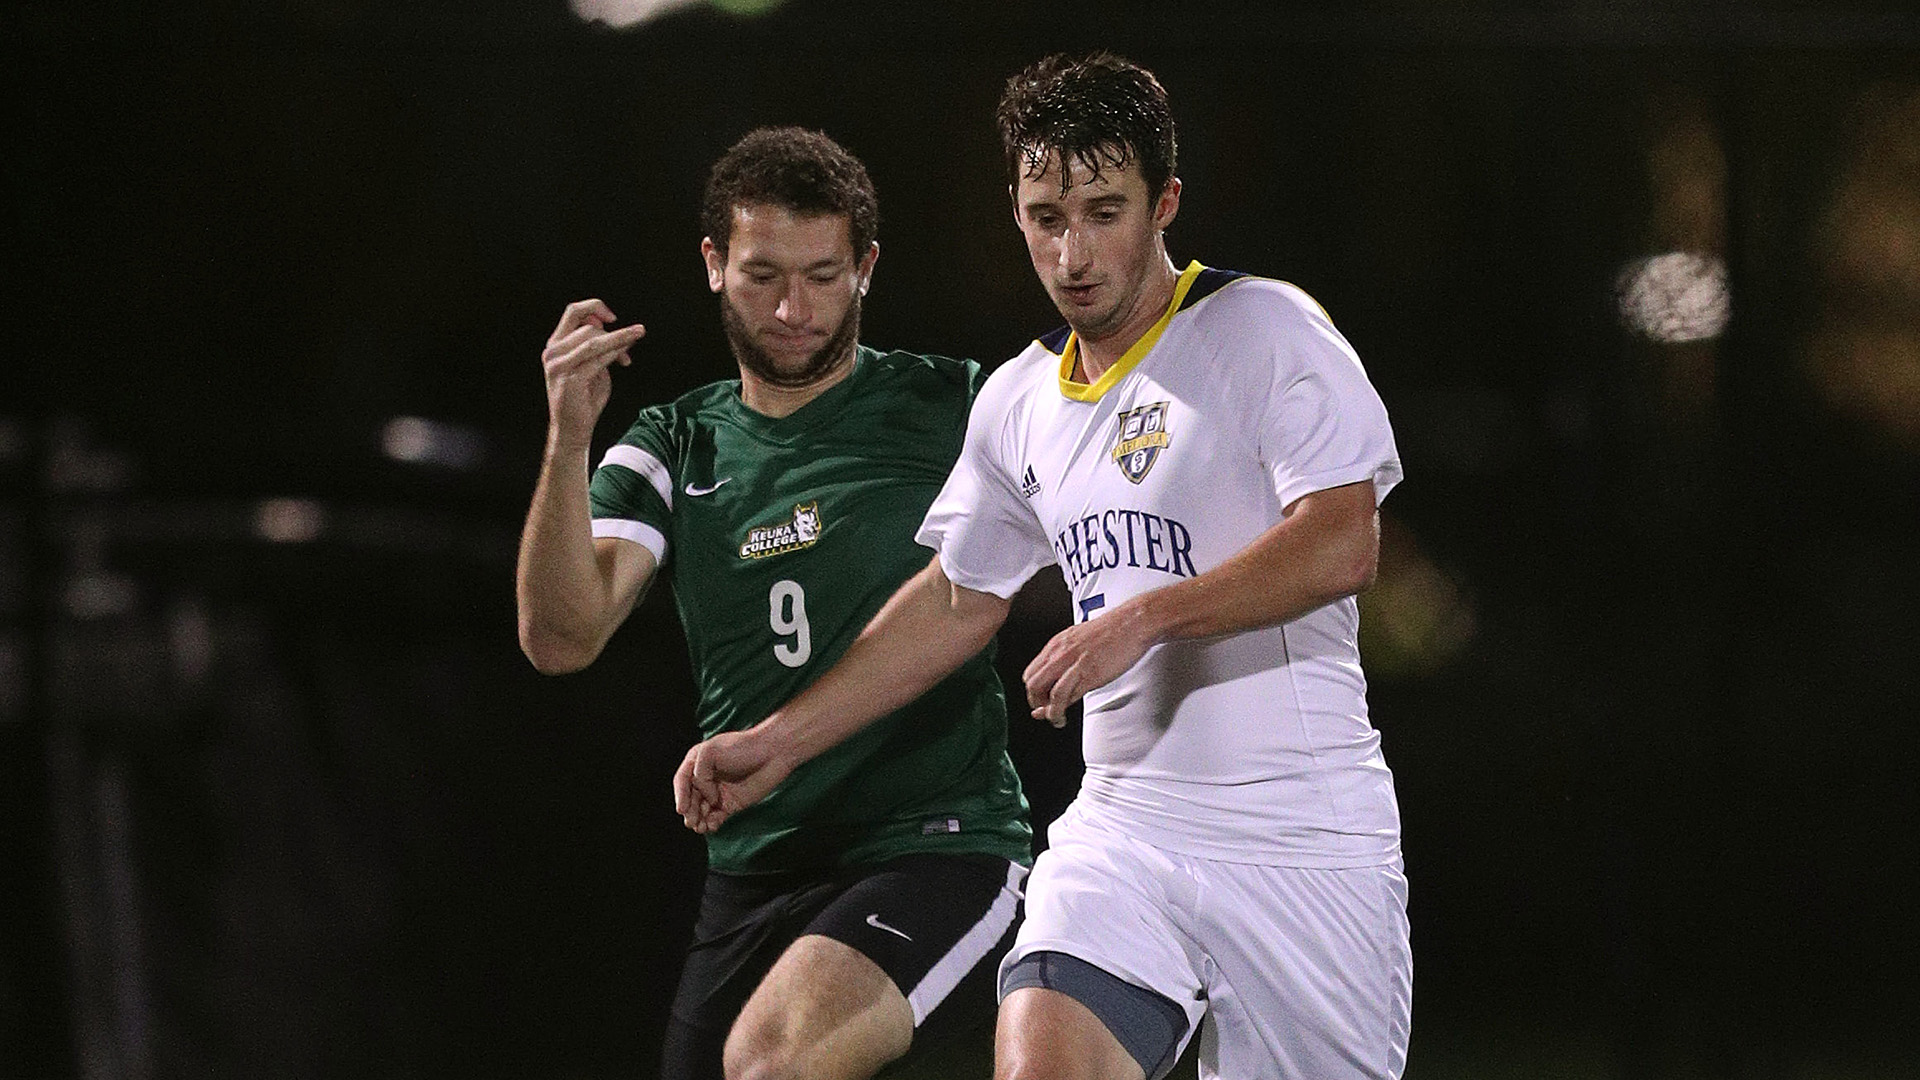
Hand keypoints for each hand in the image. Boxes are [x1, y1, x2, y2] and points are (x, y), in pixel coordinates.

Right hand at [542, 299, 647, 442]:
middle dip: (614, 334)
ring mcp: (559, 365)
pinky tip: (626, 356)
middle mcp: (553, 352)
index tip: (613, 317)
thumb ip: (600, 348)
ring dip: (620, 336)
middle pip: (589, 327)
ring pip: (595, 339)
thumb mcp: (593, 367)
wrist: (573, 429)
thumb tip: (619, 332)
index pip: (573, 312)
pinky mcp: (570, 378)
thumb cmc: (584, 399)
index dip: (595, 307)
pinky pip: (598, 357)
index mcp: (555, 345)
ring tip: (638, 333)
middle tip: (631, 345)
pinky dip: (616, 351)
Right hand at [672, 729, 794, 833]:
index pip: (682, 781)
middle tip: (691, 821)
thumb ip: (700, 772)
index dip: (680, 795)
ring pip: (702, 810)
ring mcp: (719, 792)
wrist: (772, 753)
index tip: (681, 809)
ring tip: (700, 827)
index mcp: (698, 762)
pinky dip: (712, 822)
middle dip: (690, 811)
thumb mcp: (711, 751)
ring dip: (699, 820)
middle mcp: (707, 778)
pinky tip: (713, 825)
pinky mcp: (732, 803)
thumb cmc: (743, 747)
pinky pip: (717, 816)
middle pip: (691, 798)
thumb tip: (707, 796)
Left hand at [1022, 601, 1157, 725]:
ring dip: (1050, 712)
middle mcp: (1061, 654)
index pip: (1031, 672)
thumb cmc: (1111, 629)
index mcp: (1057, 644)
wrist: (1131, 623)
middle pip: (1034, 685)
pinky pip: (1070, 697)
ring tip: (1056, 718)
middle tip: (1044, 710)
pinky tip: (1065, 714)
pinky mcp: (1091, 675)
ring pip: (1050, 694)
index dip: (1032, 690)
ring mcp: (1075, 665)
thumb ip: (1065, 655)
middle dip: (1036, 702)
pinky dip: (1064, 710)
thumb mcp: (1078, 638)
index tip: (1038, 699)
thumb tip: (1057, 673)